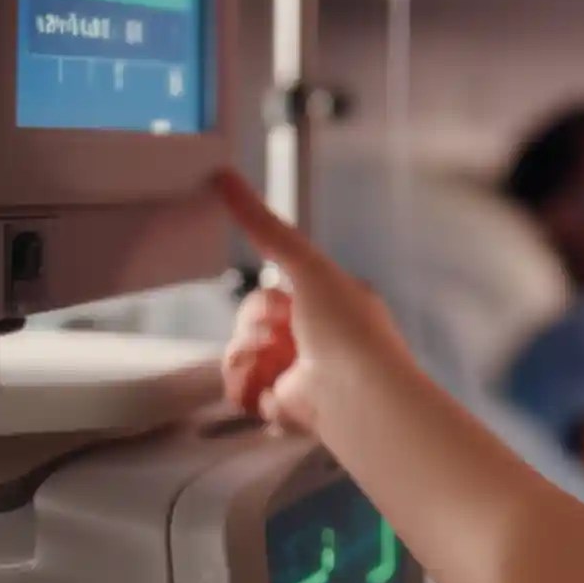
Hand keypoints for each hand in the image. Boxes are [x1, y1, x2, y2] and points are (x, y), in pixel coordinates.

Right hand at [213, 170, 414, 433]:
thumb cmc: (348, 328)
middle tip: (276, 338)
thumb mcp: (306, 264)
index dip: (264, 304)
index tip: (277, 308)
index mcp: (328, 305)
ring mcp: (299, 374)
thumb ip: (265, 226)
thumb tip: (224, 175)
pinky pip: (242, 393)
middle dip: (252, 332)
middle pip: (248, 327)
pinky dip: (251, 392)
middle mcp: (316, 339)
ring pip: (240, 359)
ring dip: (247, 362)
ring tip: (276, 367)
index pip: (270, 296)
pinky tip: (273, 393)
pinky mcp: (284, 407)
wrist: (359, 395)